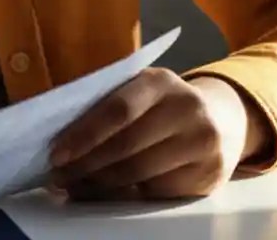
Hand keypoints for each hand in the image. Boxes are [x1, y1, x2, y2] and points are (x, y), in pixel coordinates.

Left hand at [47, 68, 270, 201]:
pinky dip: (123, 195)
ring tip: (73, 185)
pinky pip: (155, 192)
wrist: (219, 120)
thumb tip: (57, 135)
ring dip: (99, 184)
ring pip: (139, 174)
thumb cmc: (160, 107)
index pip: (117, 110)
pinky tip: (104, 193)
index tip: (56, 154)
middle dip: (86, 164)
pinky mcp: (209, 174)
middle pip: (127, 146)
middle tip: (58, 175)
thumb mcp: (139, 91)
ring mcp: (202, 143)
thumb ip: (104, 104)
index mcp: (160, 82)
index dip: (84, 135)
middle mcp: (187, 109)